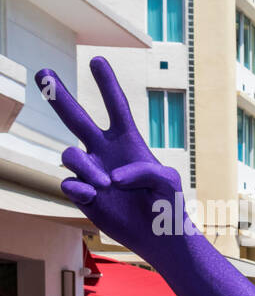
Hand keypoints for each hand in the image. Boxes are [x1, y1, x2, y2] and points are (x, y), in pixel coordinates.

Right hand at [36, 57, 191, 256]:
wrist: (159, 234)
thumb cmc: (169, 204)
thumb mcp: (170, 181)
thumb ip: (148, 171)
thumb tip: (113, 176)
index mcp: (128, 142)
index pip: (115, 107)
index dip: (107, 85)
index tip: (98, 61)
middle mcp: (105, 152)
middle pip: (76, 118)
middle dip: (59, 95)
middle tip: (43, 72)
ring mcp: (91, 172)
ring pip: (68, 156)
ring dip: (83, 167)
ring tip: (106, 184)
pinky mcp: (83, 195)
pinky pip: (69, 184)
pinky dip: (79, 188)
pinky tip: (95, 195)